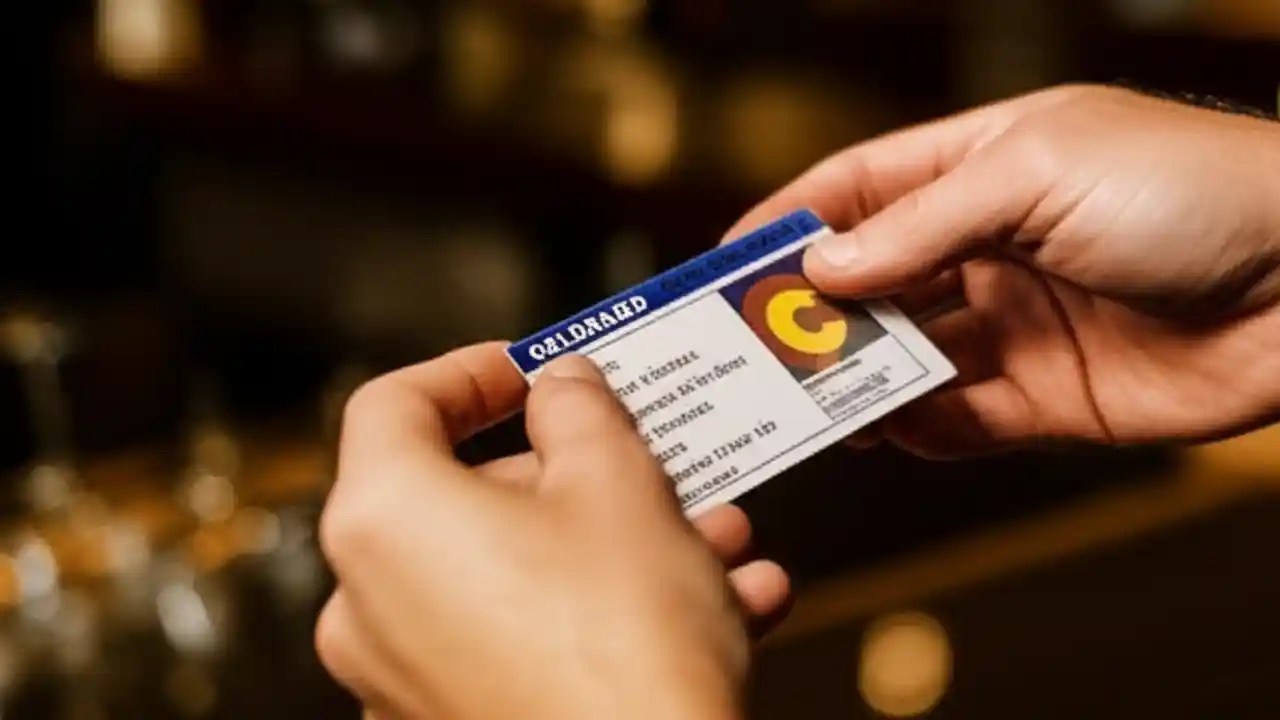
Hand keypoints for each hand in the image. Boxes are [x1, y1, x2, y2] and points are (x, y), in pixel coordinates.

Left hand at [315, 343, 788, 719]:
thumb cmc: (623, 645)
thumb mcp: (618, 481)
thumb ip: (580, 408)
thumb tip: (563, 387)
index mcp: (386, 518)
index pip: (395, 404)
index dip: (470, 372)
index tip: (531, 371)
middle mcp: (370, 603)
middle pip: (468, 496)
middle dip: (576, 473)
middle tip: (644, 458)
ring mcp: (407, 678)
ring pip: (518, 575)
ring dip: (615, 546)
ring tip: (711, 539)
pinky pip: (532, 643)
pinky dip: (605, 616)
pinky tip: (715, 607)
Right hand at [728, 84, 1279, 456]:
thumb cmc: (1190, 188)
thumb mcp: (1037, 172)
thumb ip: (921, 224)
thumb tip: (822, 267)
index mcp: (981, 167)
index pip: (857, 189)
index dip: (788, 222)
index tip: (725, 264)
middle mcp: (987, 245)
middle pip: (868, 279)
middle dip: (806, 310)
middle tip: (745, 346)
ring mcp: (1013, 324)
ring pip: (901, 356)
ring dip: (849, 376)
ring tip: (795, 397)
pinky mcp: (1043, 398)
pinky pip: (955, 420)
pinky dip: (911, 428)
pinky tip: (878, 430)